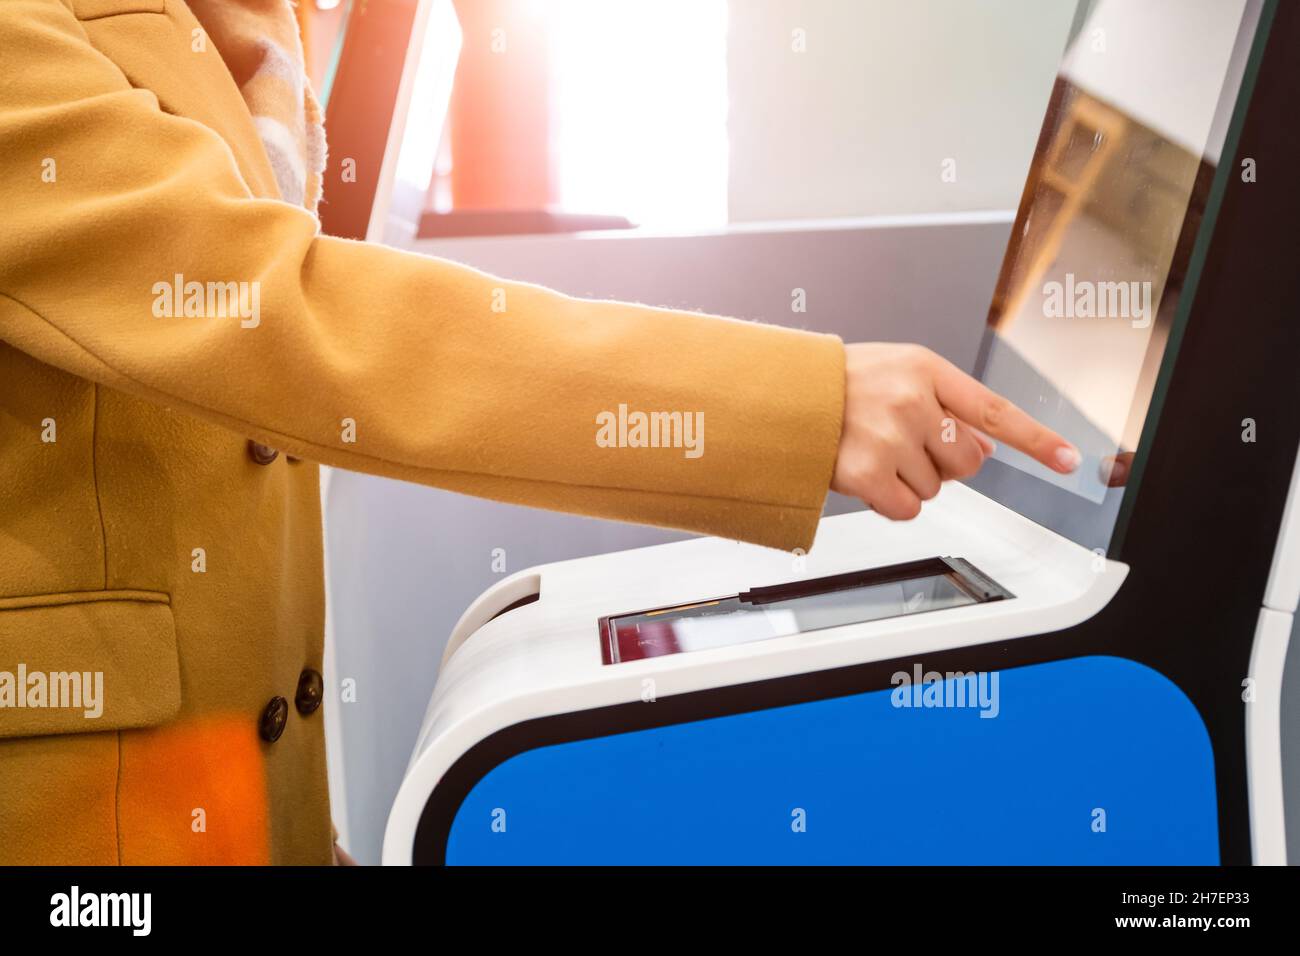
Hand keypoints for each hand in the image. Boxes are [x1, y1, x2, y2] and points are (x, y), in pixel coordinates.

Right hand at [832, 343, 1079, 518]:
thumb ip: (945, 404)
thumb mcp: (897, 373)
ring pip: (937, 488)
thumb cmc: (840, 386)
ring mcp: (890, 437)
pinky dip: (892, 502)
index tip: (1068, 461)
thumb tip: (984, 447)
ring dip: (911, 480)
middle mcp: (912, 400)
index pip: (994, 411)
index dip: (1035, 440)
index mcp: (926, 369)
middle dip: (944, 461)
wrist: (781, 397)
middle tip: (904, 443)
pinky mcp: (867, 473)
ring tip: (876, 452)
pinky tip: (868, 476)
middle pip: (968, 461)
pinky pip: (908, 508)